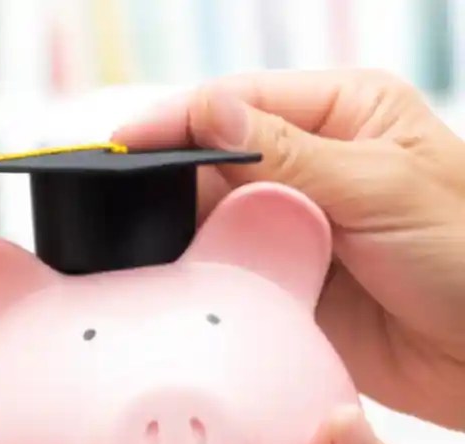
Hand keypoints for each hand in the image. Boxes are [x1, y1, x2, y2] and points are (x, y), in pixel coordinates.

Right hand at [112, 70, 464, 430]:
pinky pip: (219, 275)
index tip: (123, 142)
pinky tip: (167, 285)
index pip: (238, 104)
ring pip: (207, 220)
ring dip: (176, 235)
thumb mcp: (382, 188)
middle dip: (166, 181)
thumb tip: (206, 111)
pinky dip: (193, 281)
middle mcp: (309, 166)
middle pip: (210, 161)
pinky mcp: (277, 283)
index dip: (178, 121)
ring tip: (131, 246)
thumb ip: (288, 153)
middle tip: (115, 202)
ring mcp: (289, 227)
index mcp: (341, 115)